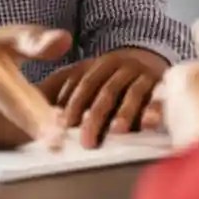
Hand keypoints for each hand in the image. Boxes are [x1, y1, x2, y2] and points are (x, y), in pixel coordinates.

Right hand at [0, 25, 71, 149]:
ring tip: (48, 120)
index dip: (34, 116)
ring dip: (33, 133)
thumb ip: (34, 40)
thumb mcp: (5, 37)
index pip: (9, 98)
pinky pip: (3, 145)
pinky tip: (31, 127)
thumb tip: (66, 40)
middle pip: (13, 123)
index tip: (58, 134)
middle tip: (64, 127)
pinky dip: (21, 138)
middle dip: (42, 127)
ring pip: (11, 137)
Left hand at [37, 47, 167, 147]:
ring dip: (124, 113)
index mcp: (96, 65)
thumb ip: (62, 90)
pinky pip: (159, 97)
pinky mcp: (162, 84)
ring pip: (131, 94)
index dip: (72, 103)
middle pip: (104, 91)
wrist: (149, 57)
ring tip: (117, 131)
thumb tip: (35, 111)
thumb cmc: (109, 79)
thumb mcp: (86, 77)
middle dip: (95, 116)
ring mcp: (142, 74)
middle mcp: (119, 66)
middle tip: (86, 140)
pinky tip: (148, 124)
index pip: (82, 83)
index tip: (62, 126)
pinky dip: (154, 110)